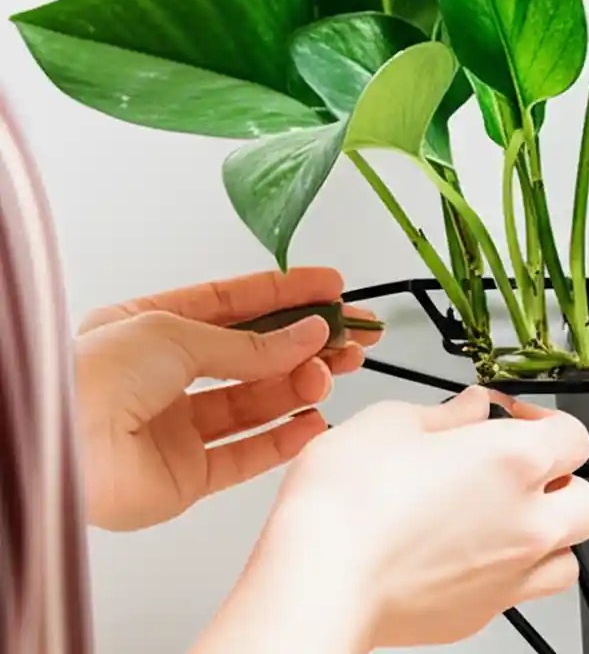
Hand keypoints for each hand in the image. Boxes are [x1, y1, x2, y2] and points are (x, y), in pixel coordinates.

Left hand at [75, 267, 381, 530]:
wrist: (60, 451)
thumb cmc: (90, 379)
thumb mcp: (176, 334)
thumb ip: (250, 342)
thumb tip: (308, 333)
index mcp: (148, 329)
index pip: (231, 305)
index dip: (285, 295)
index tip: (332, 289)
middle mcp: (161, 378)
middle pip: (252, 357)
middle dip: (305, 345)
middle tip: (351, 338)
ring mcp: (174, 429)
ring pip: (255, 403)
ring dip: (298, 386)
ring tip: (329, 375)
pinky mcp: (185, 477)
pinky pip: (247, 456)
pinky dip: (285, 439)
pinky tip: (314, 421)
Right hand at [192, 387, 588, 652]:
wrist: (317, 582)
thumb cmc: (344, 506)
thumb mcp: (389, 424)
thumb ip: (446, 414)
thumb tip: (470, 409)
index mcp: (516, 460)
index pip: (575, 435)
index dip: (544, 420)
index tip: (514, 419)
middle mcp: (528, 520)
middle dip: (564, 483)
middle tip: (522, 473)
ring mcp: (511, 574)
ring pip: (570, 555)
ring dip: (551, 535)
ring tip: (507, 519)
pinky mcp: (483, 613)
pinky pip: (524, 592)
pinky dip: (513, 574)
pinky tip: (473, 556)